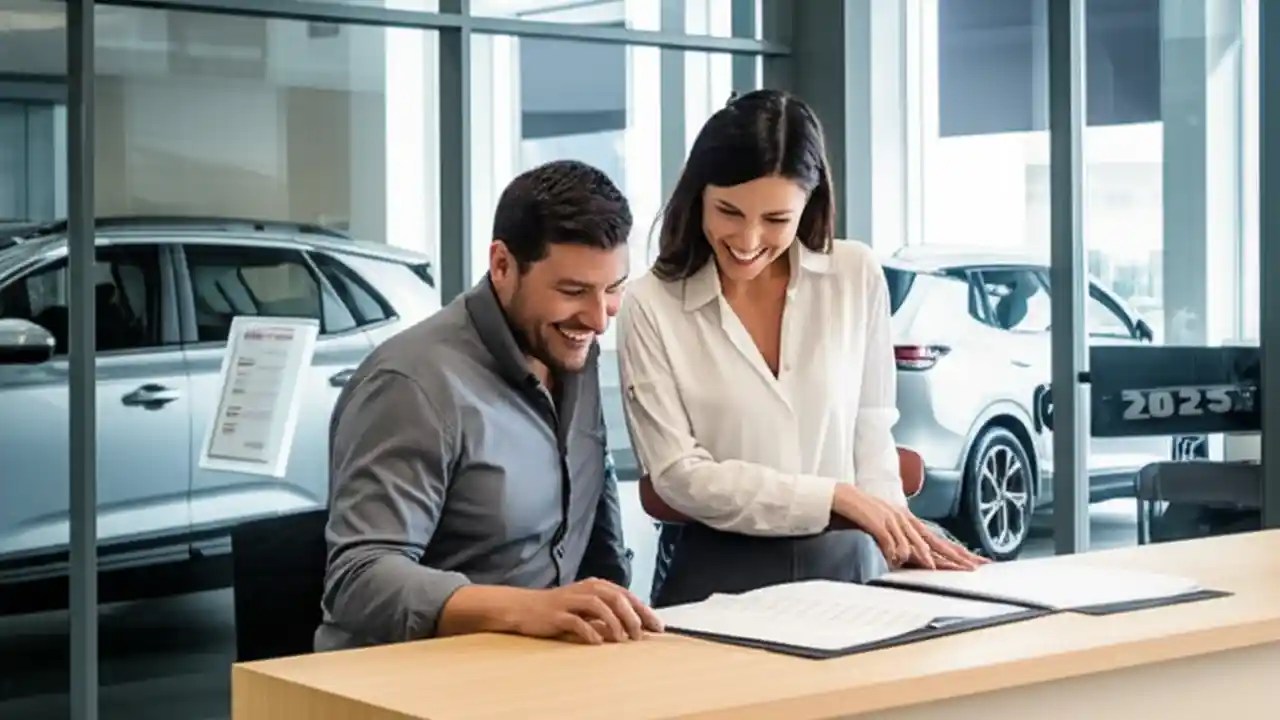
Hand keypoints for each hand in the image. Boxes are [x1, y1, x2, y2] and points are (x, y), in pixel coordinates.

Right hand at [510, 578, 663, 644]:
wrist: (523, 608)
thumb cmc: (558, 611)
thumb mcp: (585, 611)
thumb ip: (607, 617)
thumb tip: (633, 630)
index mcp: (595, 586)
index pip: (626, 595)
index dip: (643, 611)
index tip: (657, 627)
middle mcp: (585, 589)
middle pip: (616, 598)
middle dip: (632, 617)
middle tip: (641, 636)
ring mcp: (570, 601)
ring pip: (599, 605)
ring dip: (614, 623)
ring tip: (622, 640)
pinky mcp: (556, 614)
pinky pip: (576, 621)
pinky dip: (589, 631)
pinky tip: (597, 642)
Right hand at [833, 485, 986, 570]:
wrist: (843, 498)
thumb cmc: (864, 514)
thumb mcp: (886, 524)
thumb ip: (899, 538)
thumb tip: (908, 557)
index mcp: (909, 521)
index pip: (938, 540)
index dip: (956, 551)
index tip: (973, 561)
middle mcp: (905, 520)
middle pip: (934, 542)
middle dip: (954, 556)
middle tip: (970, 567)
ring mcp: (893, 520)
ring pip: (914, 543)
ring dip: (921, 557)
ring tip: (929, 566)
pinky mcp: (878, 523)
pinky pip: (891, 542)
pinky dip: (894, 553)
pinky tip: (894, 560)